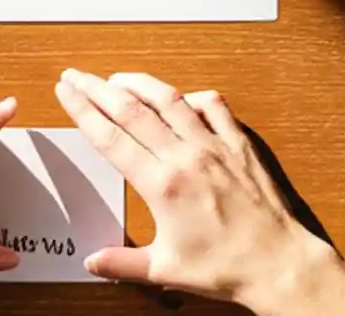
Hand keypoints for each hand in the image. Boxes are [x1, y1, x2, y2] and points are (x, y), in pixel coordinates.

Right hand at [55, 69, 344, 314]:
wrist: (278, 262)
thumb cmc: (225, 268)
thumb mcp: (165, 270)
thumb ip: (123, 263)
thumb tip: (91, 261)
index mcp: (161, 185)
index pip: (110, 137)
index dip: (82, 110)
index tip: (65, 91)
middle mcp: (185, 157)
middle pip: (131, 110)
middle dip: (97, 88)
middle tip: (76, 75)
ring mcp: (214, 146)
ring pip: (169, 99)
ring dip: (139, 83)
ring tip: (117, 77)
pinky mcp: (239, 144)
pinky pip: (213, 107)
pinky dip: (192, 96)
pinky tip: (180, 96)